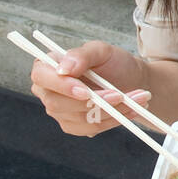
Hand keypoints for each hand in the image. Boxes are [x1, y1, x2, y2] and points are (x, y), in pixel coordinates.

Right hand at [30, 40, 150, 136]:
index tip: (85, 92)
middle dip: (93, 101)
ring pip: (78, 118)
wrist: (131, 80)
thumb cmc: (113, 62)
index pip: (42, 77)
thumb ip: (81, 55)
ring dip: (110, 110)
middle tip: (120, 95)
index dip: (61, 86)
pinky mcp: (74, 125)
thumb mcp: (101, 50)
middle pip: (57, 103)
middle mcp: (48, 91)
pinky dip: (113, 120)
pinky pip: (91, 128)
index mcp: (48, 67)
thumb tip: (64, 68)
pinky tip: (130, 111)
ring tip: (135, 100)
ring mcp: (59, 111)